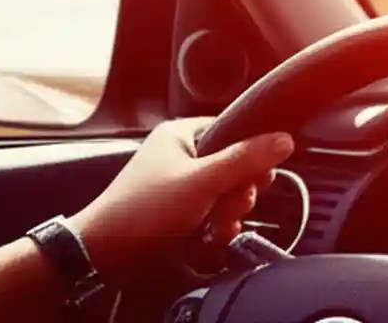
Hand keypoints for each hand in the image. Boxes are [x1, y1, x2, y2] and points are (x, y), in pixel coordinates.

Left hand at [68, 118, 293, 282]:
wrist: (102, 255)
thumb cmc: (143, 210)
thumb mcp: (202, 181)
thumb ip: (245, 160)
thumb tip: (284, 140)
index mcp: (182, 133)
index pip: (236, 132)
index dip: (252, 156)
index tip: (257, 177)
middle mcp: (181, 154)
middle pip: (234, 167)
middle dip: (238, 194)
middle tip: (229, 207)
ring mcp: (178, 185)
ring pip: (225, 195)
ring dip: (227, 215)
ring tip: (214, 228)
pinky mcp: (177, 212)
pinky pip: (210, 214)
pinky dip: (214, 228)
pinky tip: (210, 238)